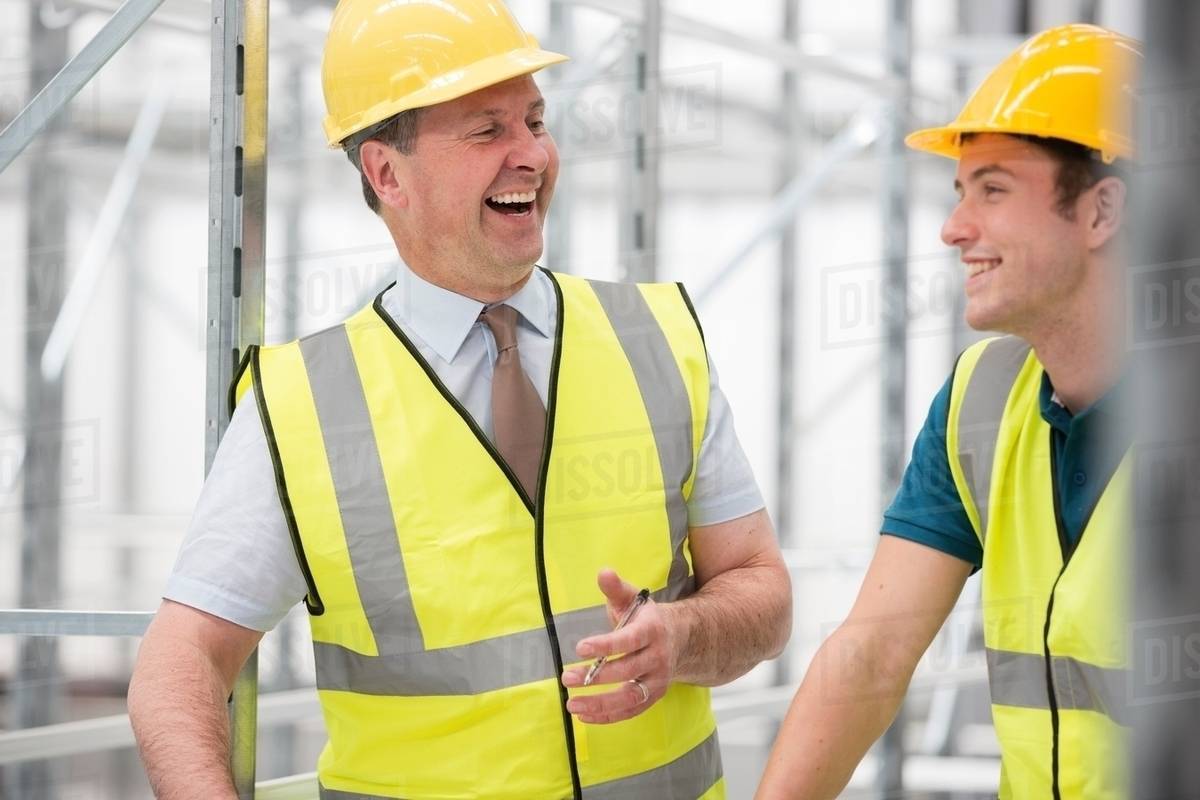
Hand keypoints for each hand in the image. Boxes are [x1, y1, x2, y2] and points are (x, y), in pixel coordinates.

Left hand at [561, 569, 679, 723]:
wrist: (680, 638)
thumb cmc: (646, 617)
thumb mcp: (633, 598)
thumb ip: (616, 588)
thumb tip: (603, 572)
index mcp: (652, 630)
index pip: (629, 640)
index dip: (605, 646)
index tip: (580, 648)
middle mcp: (658, 657)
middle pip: (627, 671)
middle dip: (595, 676)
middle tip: (566, 676)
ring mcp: (657, 680)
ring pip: (629, 697)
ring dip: (599, 703)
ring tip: (572, 703)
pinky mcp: (653, 697)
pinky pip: (631, 711)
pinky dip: (608, 716)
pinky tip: (584, 714)